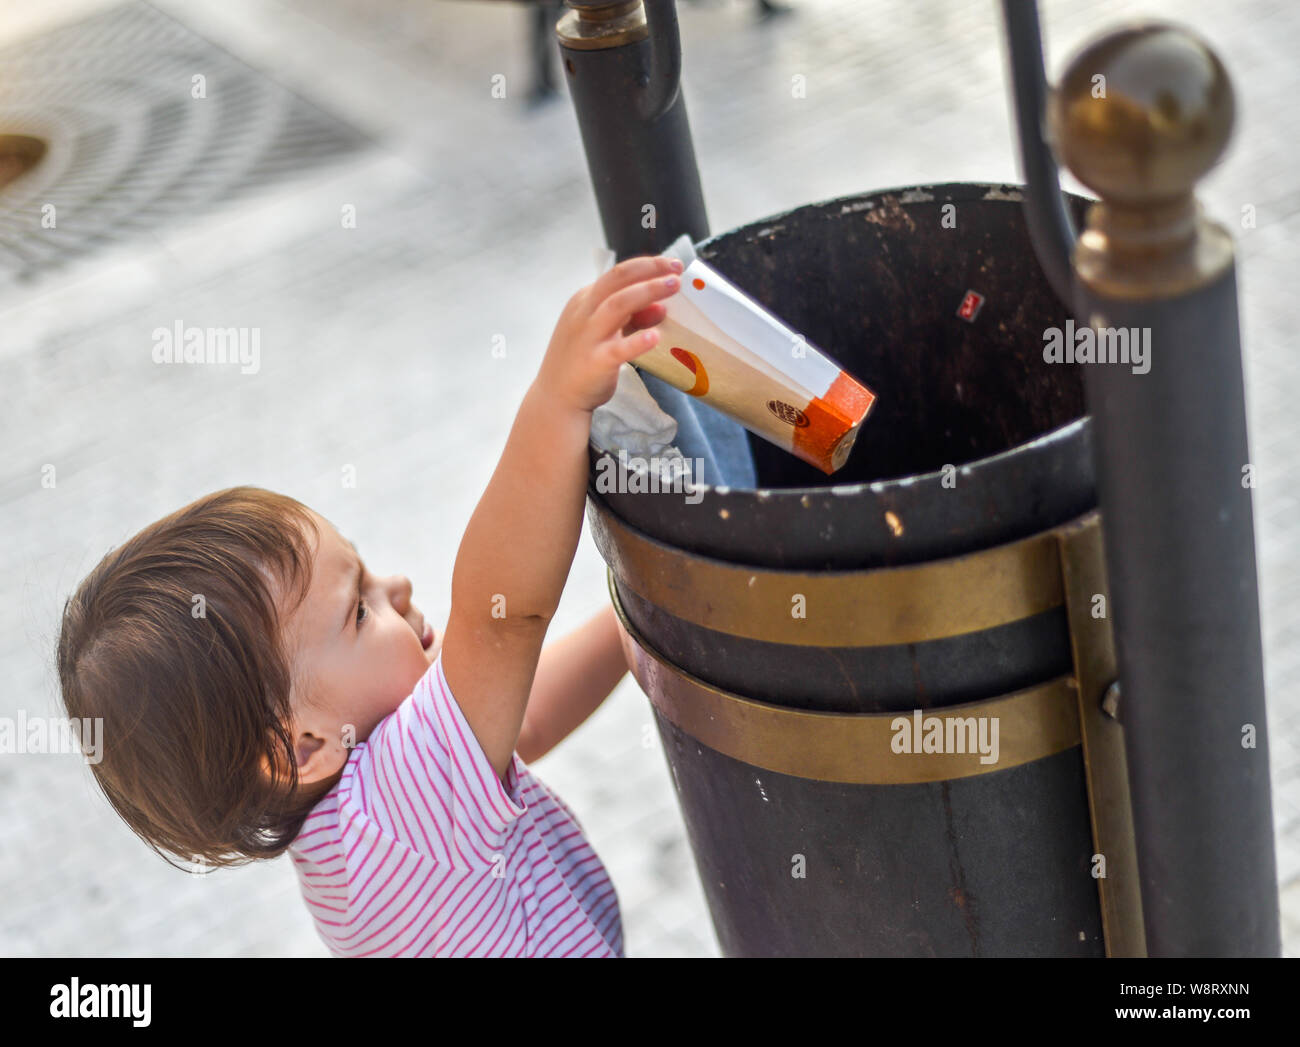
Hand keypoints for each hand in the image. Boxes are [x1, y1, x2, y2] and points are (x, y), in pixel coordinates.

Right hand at [534, 253, 683, 413]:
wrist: (557, 396)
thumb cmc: (582, 360)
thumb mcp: (606, 331)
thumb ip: (632, 318)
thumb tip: (662, 307)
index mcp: (585, 300)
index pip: (617, 275)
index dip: (647, 266)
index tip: (671, 265)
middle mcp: (584, 313)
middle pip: (617, 280)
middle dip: (649, 270)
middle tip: (676, 269)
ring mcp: (588, 336)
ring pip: (618, 304)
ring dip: (648, 291)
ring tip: (673, 286)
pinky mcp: (595, 362)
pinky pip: (617, 349)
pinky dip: (637, 341)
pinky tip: (656, 336)